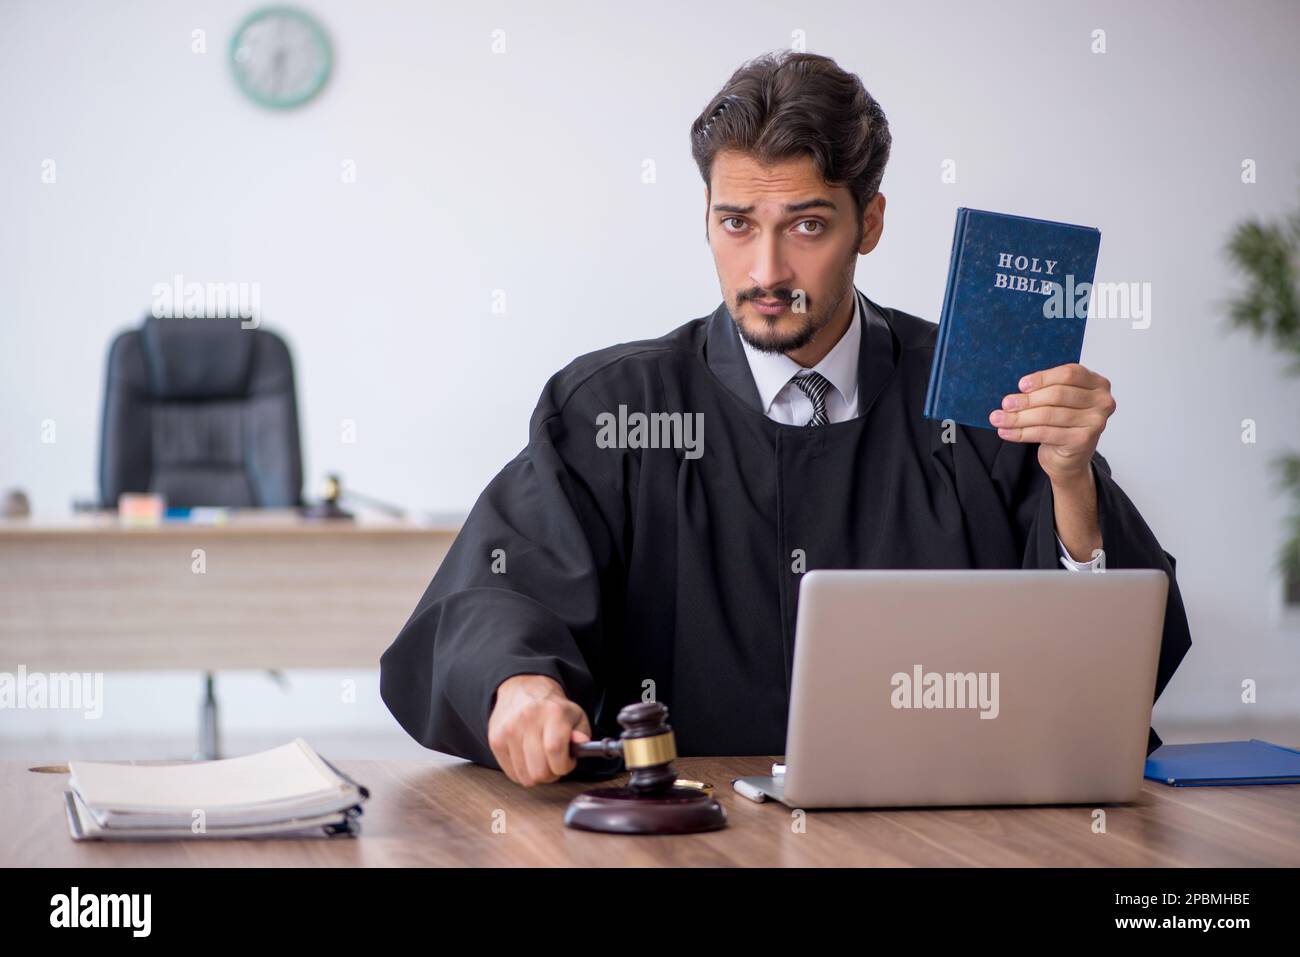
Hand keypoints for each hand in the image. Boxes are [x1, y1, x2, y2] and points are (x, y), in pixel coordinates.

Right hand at [487, 674, 591, 786]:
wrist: (522, 689)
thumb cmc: (551, 708)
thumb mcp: (575, 716)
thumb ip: (582, 734)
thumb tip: (580, 744)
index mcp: (552, 712)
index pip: (555, 750)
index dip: (564, 765)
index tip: (567, 762)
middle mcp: (528, 720)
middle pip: (539, 770)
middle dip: (551, 774)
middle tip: (553, 763)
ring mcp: (509, 730)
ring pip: (525, 776)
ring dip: (536, 774)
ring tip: (540, 759)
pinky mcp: (496, 740)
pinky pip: (511, 773)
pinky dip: (522, 772)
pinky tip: (527, 758)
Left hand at [988, 362, 1115, 483]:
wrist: (1069, 458)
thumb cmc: (1062, 423)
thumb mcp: (1056, 402)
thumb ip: (1044, 392)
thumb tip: (1012, 397)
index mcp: (1097, 383)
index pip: (1069, 374)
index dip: (1043, 378)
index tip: (1021, 385)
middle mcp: (1102, 401)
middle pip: (1057, 395)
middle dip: (1026, 400)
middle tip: (1005, 404)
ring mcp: (1096, 421)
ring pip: (1048, 415)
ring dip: (1019, 417)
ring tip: (998, 419)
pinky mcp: (1084, 440)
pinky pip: (1046, 433)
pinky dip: (1022, 432)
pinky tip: (1006, 432)